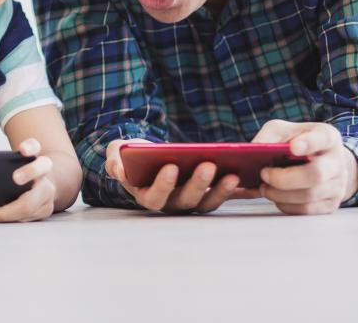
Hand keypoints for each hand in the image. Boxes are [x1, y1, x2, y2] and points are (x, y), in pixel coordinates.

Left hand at [0, 139, 55, 222]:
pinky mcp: (45, 209)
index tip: (22, 149)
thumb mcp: (14, 166)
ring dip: (9, 211)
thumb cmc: (21, 176)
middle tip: (15, 178)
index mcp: (34, 157)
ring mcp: (47, 192)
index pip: (34, 147)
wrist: (43, 187)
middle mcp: (44, 174)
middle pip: (41, 169)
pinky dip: (11, 220)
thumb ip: (2, 166)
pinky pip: (28, 218)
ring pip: (33, 202)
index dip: (30, 147)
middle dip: (28, 172)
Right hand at [104, 138, 244, 213]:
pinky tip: (243, 179)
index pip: (155, 196)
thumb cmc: (131, 156)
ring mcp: (189, 201)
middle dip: (197, 184)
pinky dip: (232, 191)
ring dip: (220, 190)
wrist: (147, 156)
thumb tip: (118, 169)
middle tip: (208, 164)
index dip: (163, 184)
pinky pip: (220, 196)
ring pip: (206, 202)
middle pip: (185, 200)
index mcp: (146, 195)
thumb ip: (114, 161)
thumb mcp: (117, 153)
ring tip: (232, 174)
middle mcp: (169, 203)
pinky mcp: (205, 195)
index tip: (170, 167)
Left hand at [252, 120, 357, 214]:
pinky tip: (276, 197)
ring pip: (309, 195)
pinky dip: (286, 205)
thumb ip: (267, 137)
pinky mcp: (331, 204)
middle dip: (284, 178)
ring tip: (264, 187)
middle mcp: (337, 161)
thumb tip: (250, 153)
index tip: (293, 147)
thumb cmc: (296, 142)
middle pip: (316, 174)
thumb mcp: (281, 131)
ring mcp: (338, 185)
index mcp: (327, 136)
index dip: (309, 143)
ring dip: (280, 193)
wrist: (320, 162)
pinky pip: (307, 210)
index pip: (323, 138)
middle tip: (263, 174)